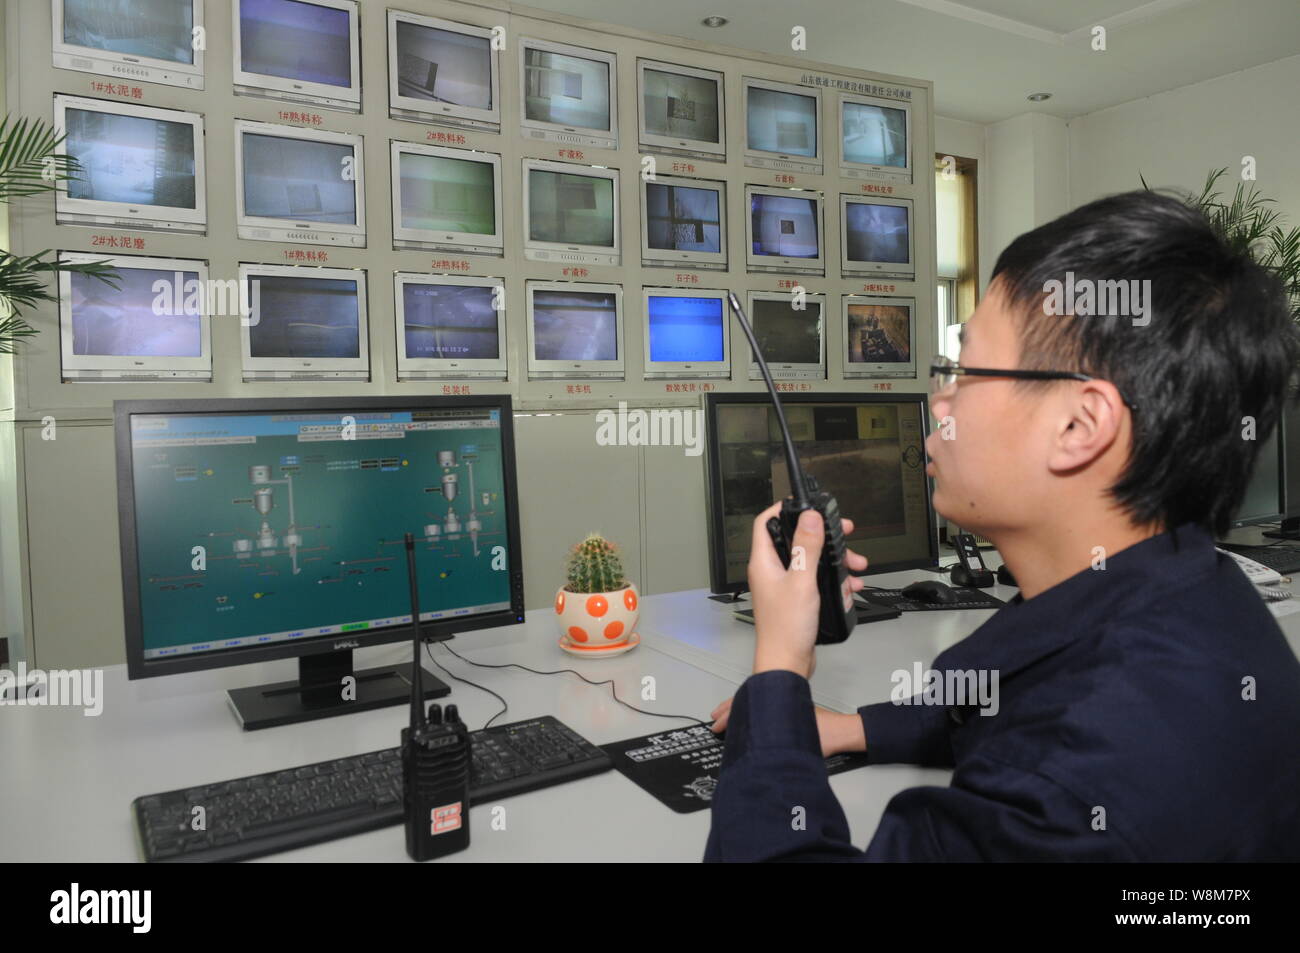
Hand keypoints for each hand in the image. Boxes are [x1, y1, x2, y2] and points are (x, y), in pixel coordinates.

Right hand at [709, 696, 866, 757]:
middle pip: (748, 699)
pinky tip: (750, 716)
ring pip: (755, 700)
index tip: (716, 723)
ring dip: (739, 707)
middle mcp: (779, 699)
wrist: (845, 731)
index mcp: (777, 703)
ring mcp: (785, 701)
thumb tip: (759, 755)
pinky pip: (764, 704)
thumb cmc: (826, 735)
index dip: (729, 714)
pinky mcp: (790, 707)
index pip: (747, 704)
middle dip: (729, 709)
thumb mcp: (798, 740)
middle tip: (715, 719)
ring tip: (726, 715)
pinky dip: (752, 709)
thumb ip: (778, 744)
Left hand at [746, 501, 868, 678]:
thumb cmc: (786, 628)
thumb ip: (807, 547)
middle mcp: (771, 571)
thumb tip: (809, 516)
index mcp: (764, 562)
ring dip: (834, 561)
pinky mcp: (797, 599)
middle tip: (844, 531)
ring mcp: (784, 585)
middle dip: (823, 536)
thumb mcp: (802, 580)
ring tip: (857, 565)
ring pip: (811, 561)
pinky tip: (851, 587)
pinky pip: (816, 581)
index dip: (783, 509)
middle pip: (796, 540)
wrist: (787, 663)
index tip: (805, 503)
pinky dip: (834, 581)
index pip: (765, 522)